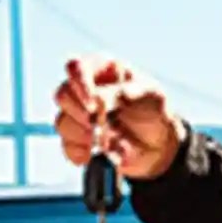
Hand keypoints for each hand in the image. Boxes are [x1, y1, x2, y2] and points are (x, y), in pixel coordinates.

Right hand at [53, 55, 184, 179]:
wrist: (159, 144)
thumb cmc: (154, 110)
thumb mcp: (149, 96)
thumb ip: (123, 94)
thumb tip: (97, 99)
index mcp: (102, 70)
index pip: (76, 67)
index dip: (79, 84)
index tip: (93, 104)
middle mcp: (85, 89)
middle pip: (63, 94)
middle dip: (81, 114)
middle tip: (100, 125)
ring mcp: (78, 114)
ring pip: (62, 121)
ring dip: (85, 136)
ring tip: (110, 143)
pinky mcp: (78, 138)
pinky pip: (66, 145)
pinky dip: (79, 152)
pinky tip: (92, 155)